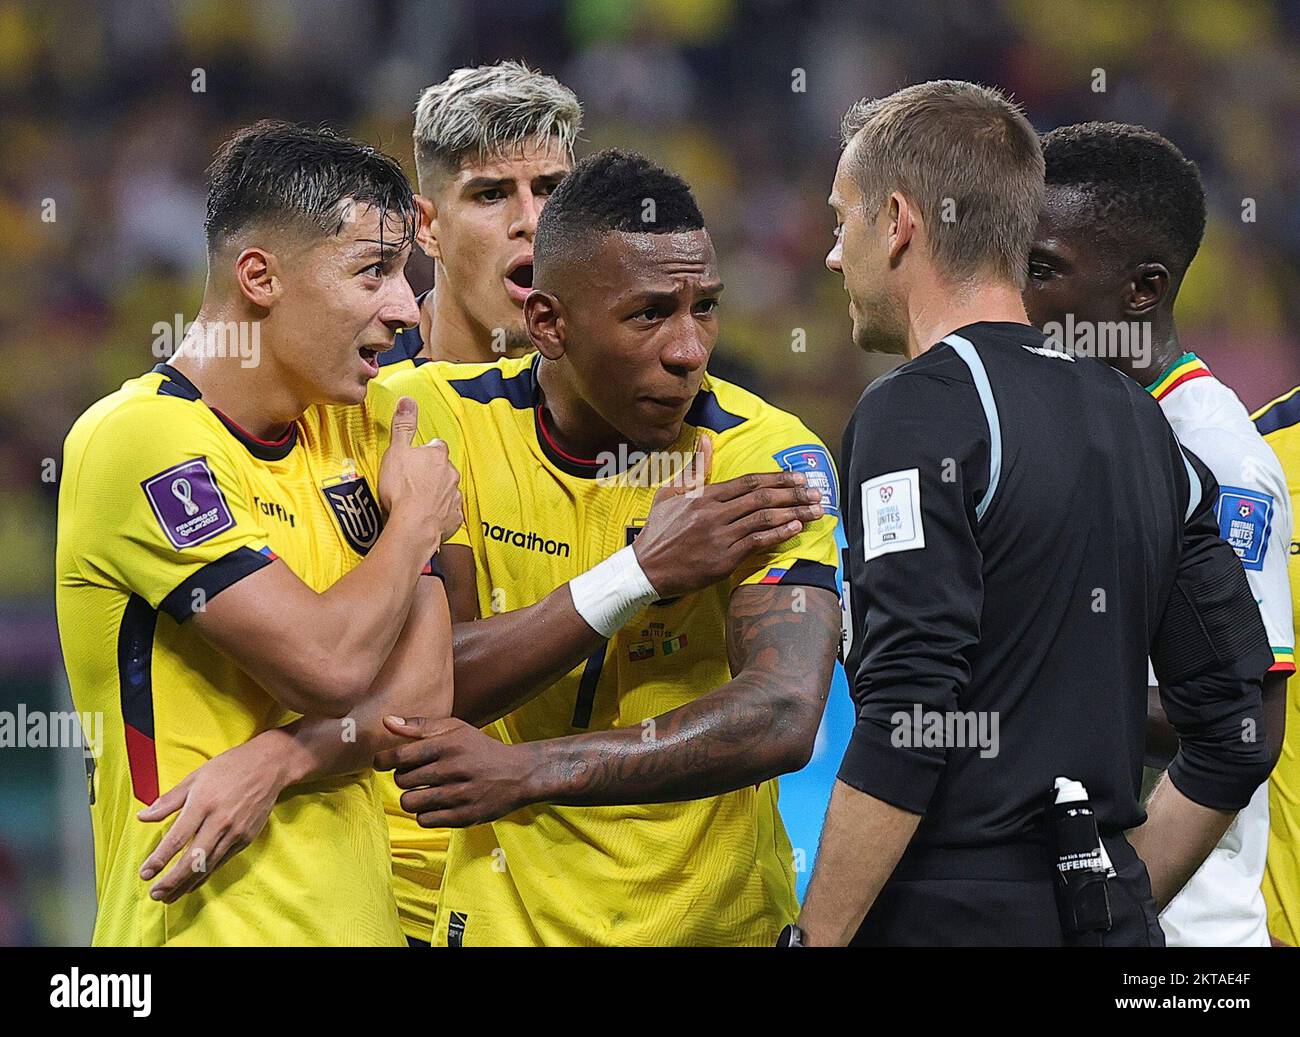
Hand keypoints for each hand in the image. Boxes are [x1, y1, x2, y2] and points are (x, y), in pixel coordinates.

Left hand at [136, 741, 286, 903]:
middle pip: (193, 860)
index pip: (177, 838)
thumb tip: (143, 817)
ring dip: (186, 884)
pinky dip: (206, 875)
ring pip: (208, 866)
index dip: (159, 859)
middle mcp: (220, 821)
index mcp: (203, 803)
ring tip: (168, 896)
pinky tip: (193, 883)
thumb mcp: (195, 777)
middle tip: (155, 893)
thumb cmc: (229, 768)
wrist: (269, 766)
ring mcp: (235, 831)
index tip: (145, 873)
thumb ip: (169, 800)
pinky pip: (222, 861)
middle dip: (172, 881)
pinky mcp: (246, 838)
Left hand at [375, 716, 538, 826]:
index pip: (399, 755)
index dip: (382, 760)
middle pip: (401, 780)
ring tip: (424, 791)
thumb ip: (419, 726)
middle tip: (417, 775)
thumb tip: (385, 721)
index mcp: (448, 744)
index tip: (382, 762)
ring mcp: (459, 795)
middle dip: (404, 778)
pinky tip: (437, 804)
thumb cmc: (480, 749)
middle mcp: (453, 769)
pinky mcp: (464, 816)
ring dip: (412, 798)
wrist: (519, 774)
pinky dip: (425, 813)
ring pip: (410, 803)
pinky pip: (425, 820)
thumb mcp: (455, 728)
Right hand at [378, 396, 462, 547]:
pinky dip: (440, 513)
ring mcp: (454, 496)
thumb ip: (403, 425)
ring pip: (447, 489)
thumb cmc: (403, 489)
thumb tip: (408, 400)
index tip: (415, 457)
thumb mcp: (397, 450)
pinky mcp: (454, 518)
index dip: (425, 451)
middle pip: (443, 468)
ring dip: (436, 492)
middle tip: (413, 481)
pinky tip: (427, 516)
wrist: (413, 525)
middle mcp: (451, 474)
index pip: (436, 446)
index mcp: (437, 456)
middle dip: (431, 472)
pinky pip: (449, 512)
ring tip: (418, 500)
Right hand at [634, 434, 824, 597]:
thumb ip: (694, 469)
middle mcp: (714, 513)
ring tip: (815, 510)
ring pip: (764, 519)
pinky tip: (795, 528)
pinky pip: (758, 542)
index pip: (748, 482)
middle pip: (762, 498)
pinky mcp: (724, 559)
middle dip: (793, 494)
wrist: (645, 569)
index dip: (777, 478)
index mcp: (704, 496)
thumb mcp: (670, 494)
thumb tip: (705, 439)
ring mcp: (720, 536)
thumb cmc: (657, 532)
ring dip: (794, 513)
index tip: (798, 477)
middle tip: (815, 492)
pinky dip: (779, 534)